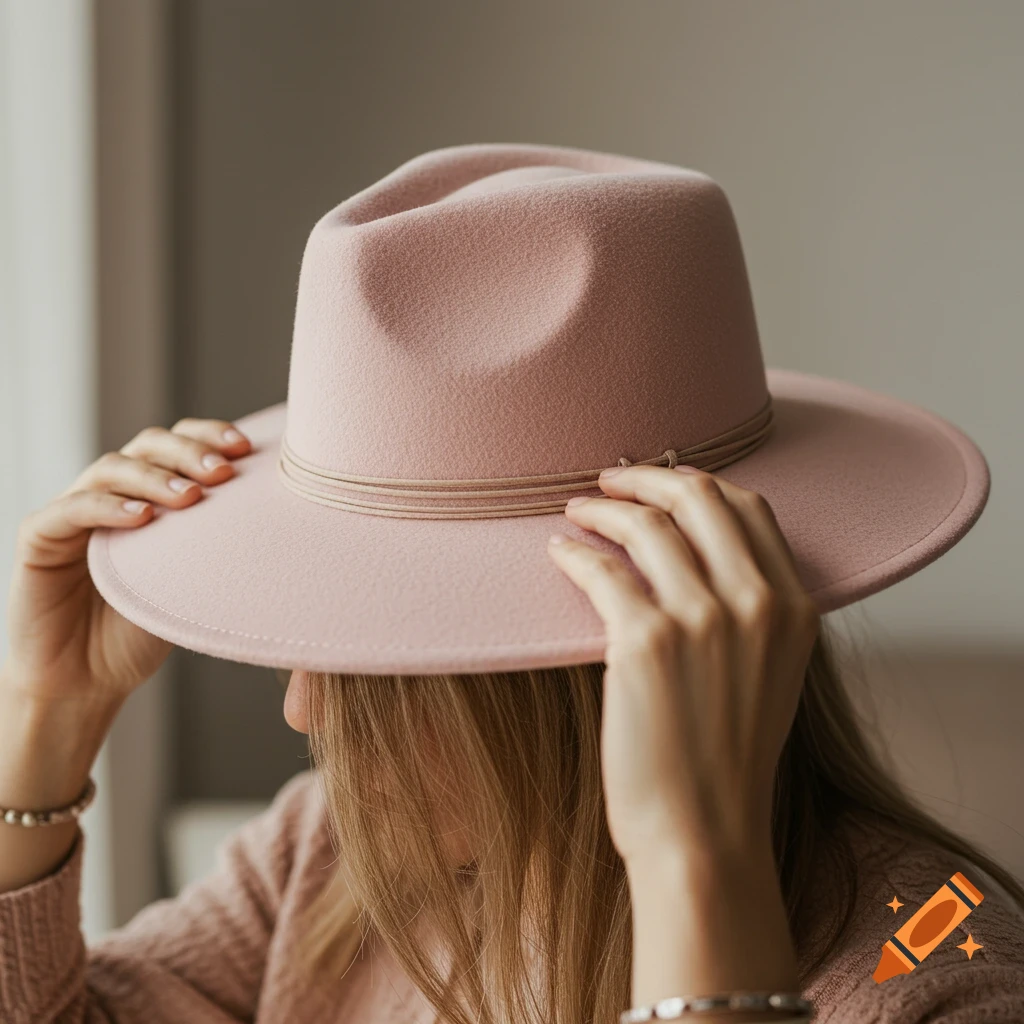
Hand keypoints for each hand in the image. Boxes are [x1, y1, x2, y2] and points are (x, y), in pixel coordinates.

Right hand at [3, 418, 251, 709]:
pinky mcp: (39, 538)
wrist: (87, 681)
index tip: (246, 450)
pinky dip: (107, 507)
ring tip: (190, 497)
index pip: (178, 445)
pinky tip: (142, 519)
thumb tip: (277, 521)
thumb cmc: (144, 631)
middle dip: (189, 452)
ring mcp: (73, 512)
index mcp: (149, 495)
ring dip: (155, 478)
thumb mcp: (193, 582)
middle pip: (148, 446)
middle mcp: (112, 494)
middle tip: (222, 472)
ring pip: (111, 469)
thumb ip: (217, 546)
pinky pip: (70, 509)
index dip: (209, 436)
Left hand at [547, 464, 819, 866]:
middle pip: (700, 498)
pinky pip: (601, 571)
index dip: (698, 482)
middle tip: (608, 480)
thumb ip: (751, 610)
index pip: (750, 509)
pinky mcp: (646, 642)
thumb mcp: (770, 675)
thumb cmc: (725, 761)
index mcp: (794, 609)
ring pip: (646, 526)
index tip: (660, 482)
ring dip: (603, 509)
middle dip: (648, 477)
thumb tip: (696, 551)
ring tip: (576, 512)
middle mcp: (756, 604)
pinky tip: (559, 552)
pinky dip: (574, 553)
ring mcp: (703, 620)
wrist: (704, 835)